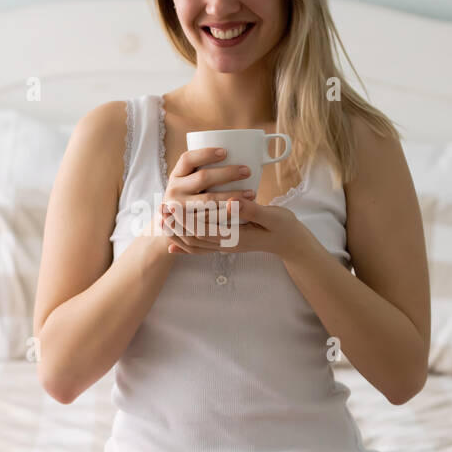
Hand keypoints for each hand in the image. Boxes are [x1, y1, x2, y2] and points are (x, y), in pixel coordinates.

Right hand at [148, 145, 253, 242]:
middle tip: (247, 171)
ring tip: (252, 193)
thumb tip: (235, 148)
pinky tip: (242, 212)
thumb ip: (204, 171)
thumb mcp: (189, 181)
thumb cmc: (191, 197)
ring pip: (208, 201)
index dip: (205, 154)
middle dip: (227, 173)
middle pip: (202, 178)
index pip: (188, 159)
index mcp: (176, 175)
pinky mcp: (187, 226)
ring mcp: (179, 210)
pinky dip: (227, 215)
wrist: (173, 226)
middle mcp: (174, 190)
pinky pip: (210, 220)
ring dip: (232, 196)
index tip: (225, 151)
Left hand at [162, 195, 315, 262]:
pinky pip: (202, 249)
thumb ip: (252, 210)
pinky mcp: (227, 244)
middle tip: (160, 210)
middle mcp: (227, 245)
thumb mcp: (272, 217)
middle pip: (194, 238)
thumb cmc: (284, 227)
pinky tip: (173, 245)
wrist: (291, 243)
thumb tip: (231, 202)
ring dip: (177, 233)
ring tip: (162, 220)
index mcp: (236, 237)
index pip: (204, 229)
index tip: (172, 206)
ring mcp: (226, 246)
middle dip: (176, 225)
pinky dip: (185, 247)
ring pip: (195, 244)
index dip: (185, 219)